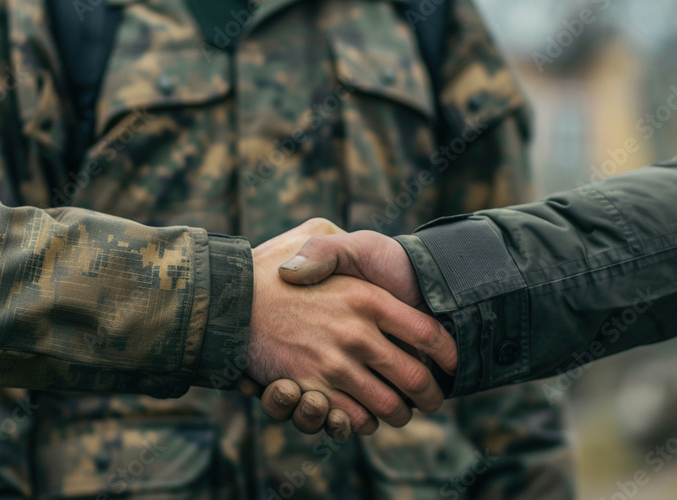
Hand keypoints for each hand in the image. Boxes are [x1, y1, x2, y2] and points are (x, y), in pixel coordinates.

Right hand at [246, 220, 456, 435]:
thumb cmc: (270, 265)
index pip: (429, 333)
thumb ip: (347, 244)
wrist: (224, 299)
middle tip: (432, 399)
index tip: (452, 362)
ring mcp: (334, 364)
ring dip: (400, 413)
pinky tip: (366, 417)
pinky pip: (353, 417)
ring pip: (388, 404)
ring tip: (402, 412)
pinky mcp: (311, 387)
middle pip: (416, 377)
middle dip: (430, 395)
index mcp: (367, 297)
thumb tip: (368, 252)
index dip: (448, 353)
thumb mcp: (316, 235)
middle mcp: (357, 333)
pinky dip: (365, 423)